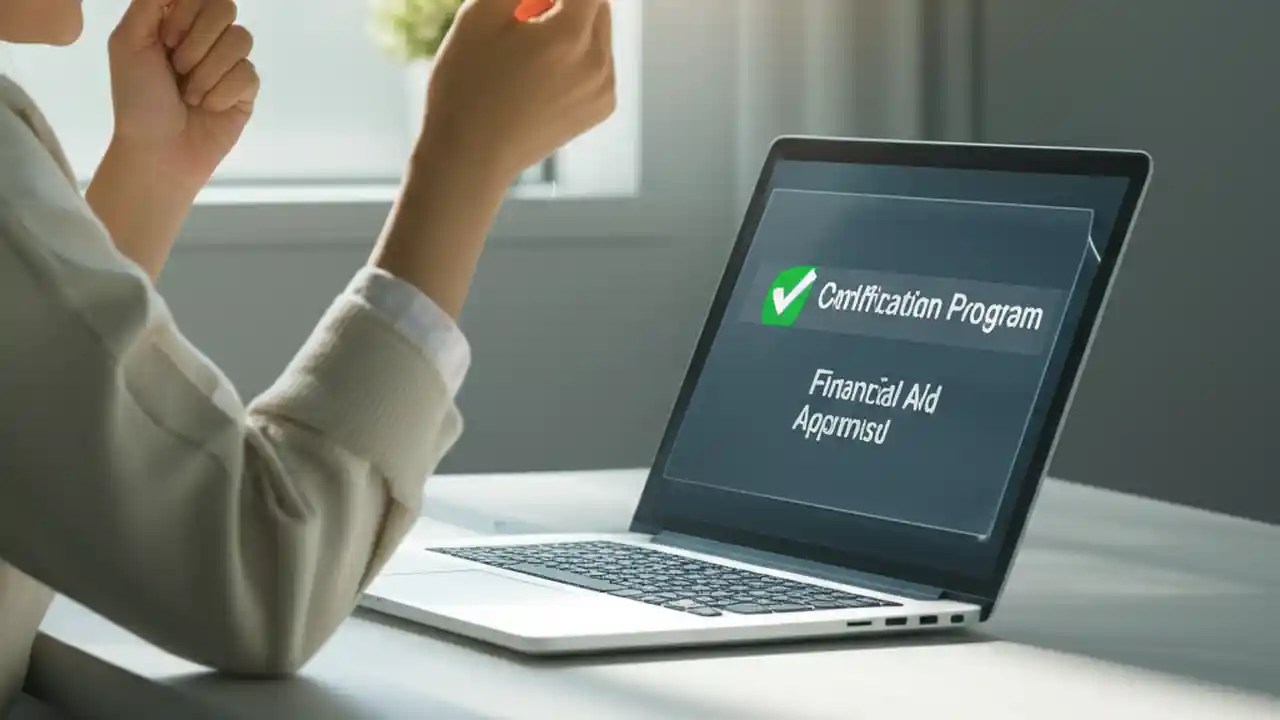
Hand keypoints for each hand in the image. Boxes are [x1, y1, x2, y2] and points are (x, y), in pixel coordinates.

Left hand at [106, 0, 259, 187]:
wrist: (159, 150)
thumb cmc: (137, 99)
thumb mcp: (129, 40)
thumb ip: (151, 1)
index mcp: (176, 20)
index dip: (185, 14)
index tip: (164, 41)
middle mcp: (205, 37)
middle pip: (226, 7)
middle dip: (198, 41)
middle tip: (176, 67)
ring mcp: (229, 62)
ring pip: (241, 39)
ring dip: (208, 71)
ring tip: (190, 94)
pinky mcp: (246, 90)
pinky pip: (248, 74)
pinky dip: (222, 93)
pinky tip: (208, 107)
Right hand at [418, 0, 615, 182]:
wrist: (471, 158)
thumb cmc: (466, 85)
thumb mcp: (480, 15)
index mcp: (569, 36)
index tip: (531, 8)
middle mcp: (598, 62)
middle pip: (597, 4)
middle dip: (565, 1)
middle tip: (525, 21)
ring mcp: (604, 88)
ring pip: (599, 32)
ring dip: (571, 26)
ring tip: (527, 50)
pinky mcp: (602, 107)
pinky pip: (599, 62)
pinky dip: (578, 55)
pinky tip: (540, 75)